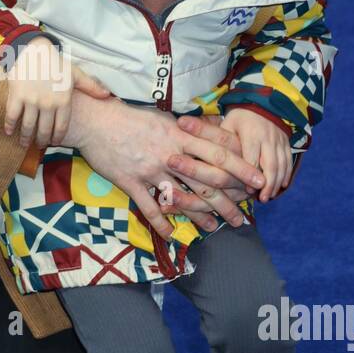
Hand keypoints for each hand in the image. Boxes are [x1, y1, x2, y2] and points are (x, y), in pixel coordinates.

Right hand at [4, 39, 110, 149]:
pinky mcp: (17, 96)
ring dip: (26, 138)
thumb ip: (91, 86)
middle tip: (39, 145)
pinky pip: (12, 116)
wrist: (33, 50)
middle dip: (41, 141)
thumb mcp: (75, 73)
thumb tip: (108, 95)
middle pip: (44, 130)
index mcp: (63, 100)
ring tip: (24, 143)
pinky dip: (10, 126)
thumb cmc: (56, 62)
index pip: (61, 127)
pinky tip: (9, 132)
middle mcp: (48, 104)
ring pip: (28, 127)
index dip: (57, 138)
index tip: (53, 142)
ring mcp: (31, 101)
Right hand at [62, 95, 265, 237]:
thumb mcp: (164, 119)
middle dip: (227, 202)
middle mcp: (170, 153)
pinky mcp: (131, 182)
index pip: (219, 153)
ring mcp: (151, 169)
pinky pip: (150, 207)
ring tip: (214, 228)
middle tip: (242, 217)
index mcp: (180, 135)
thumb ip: (187, 131)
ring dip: (201, 216)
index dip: (241, 168)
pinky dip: (162, 223)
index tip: (259, 180)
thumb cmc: (130, 117)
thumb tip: (211, 134)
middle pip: (206, 180)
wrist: (95, 121)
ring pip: (183, 197)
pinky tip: (172, 235)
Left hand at [216, 108, 292, 201]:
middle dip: (267, 184)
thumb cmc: (239, 117)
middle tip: (262, 199)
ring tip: (269, 196)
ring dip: (277, 182)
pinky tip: (282, 186)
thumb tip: (203, 156)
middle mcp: (268, 137)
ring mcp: (279, 140)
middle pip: (270, 165)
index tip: (247, 191)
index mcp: (251, 134)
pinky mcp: (286, 142)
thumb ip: (221, 141)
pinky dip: (286, 174)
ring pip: (281, 164)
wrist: (261, 102)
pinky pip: (289, 160)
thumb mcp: (227, 124)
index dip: (249, 176)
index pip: (251, 159)